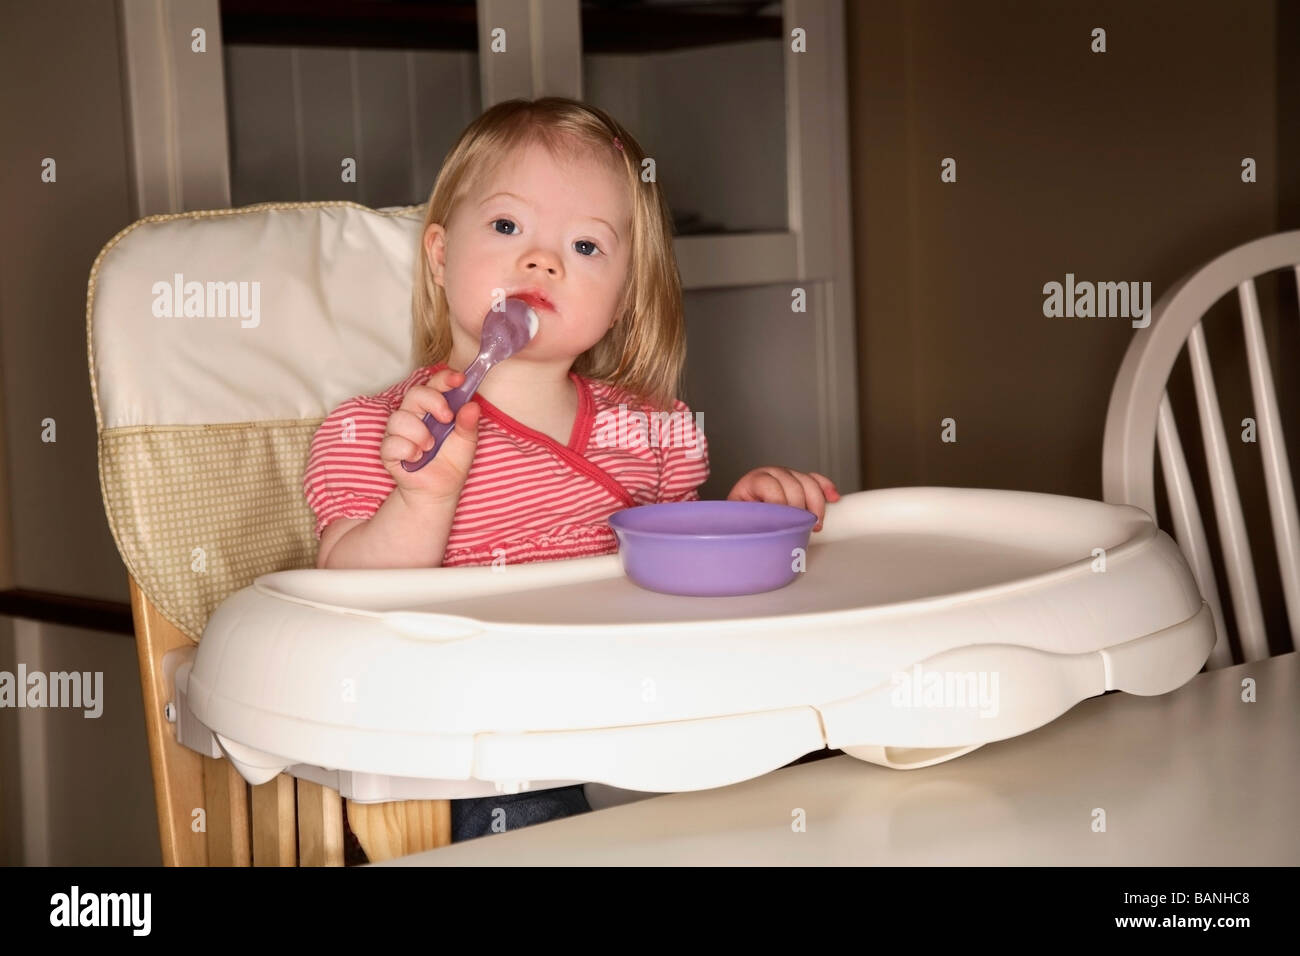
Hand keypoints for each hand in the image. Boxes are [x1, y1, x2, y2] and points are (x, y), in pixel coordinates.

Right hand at [380, 368, 479, 503]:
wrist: (439, 491)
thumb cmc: (451, 462)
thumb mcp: (467, 442)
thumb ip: (469, 424)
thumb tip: (473, 405)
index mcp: (433, 409)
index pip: (434, 384)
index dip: (444, 378)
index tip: (459, 379)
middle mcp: (413, 415)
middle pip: (414, 393)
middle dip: (433, 402)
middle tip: (447, 419)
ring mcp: (398, 432)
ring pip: (399, 418)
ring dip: (419, 433)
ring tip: (430, 447)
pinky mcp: (388, 450)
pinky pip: (392, 443)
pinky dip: (408, 450)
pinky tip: (417, 458)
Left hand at [727, 467, 839, 530]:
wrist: (742, 515)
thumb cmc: (741, 519)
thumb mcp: (739, 520)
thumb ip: (748, 521)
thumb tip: (760, 531)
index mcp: (753, 481)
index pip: (770, 486)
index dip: (780, 504)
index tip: (785, 522)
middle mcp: (771, 474)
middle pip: (793, 484)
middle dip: (800, 509)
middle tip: (801, 528)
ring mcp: (787, 475)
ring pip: (808, 482)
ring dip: (817, 505)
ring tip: (815, 524)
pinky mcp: (799, 480)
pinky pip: (817, 480)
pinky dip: (826, 488)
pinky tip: (833, 497)